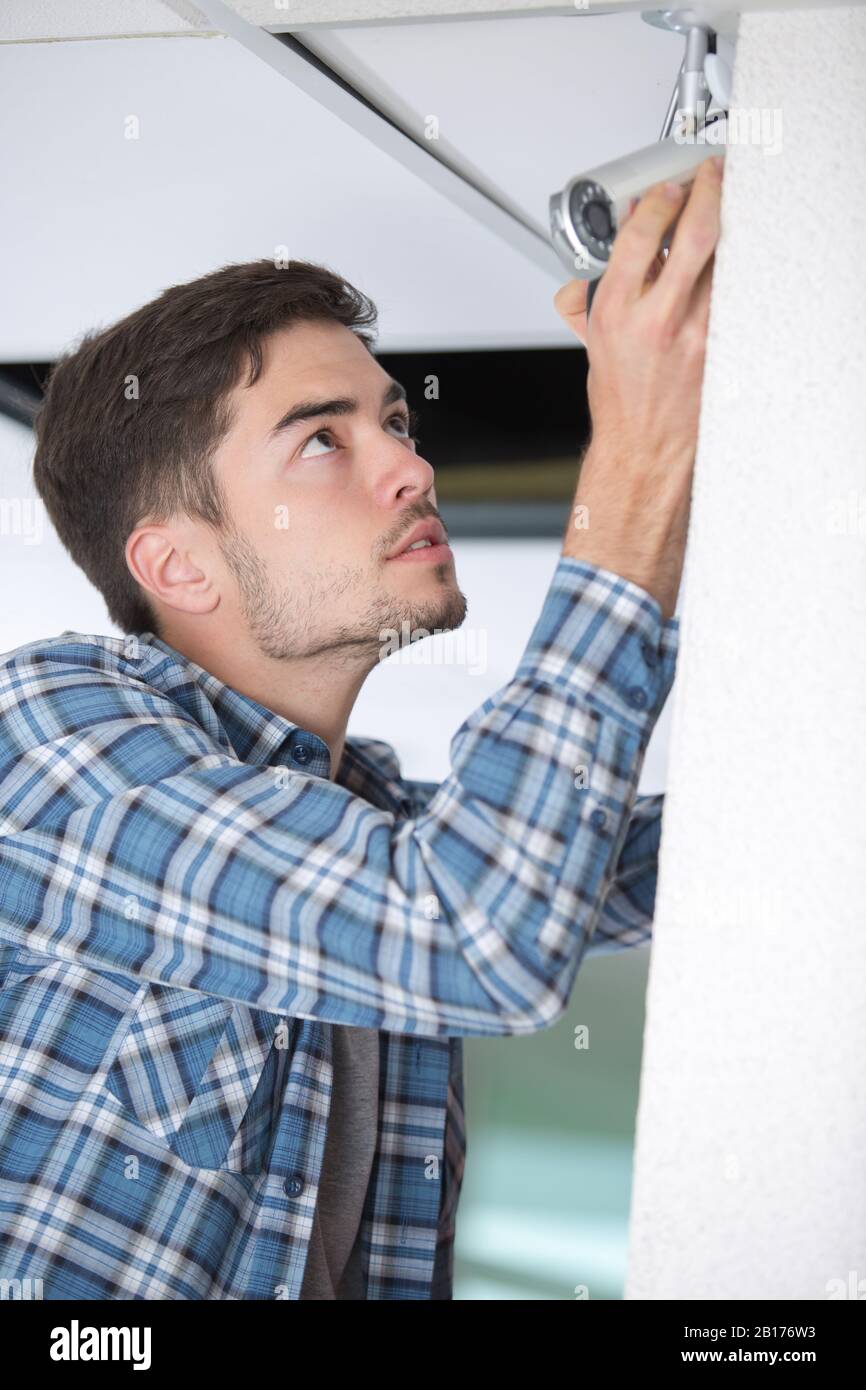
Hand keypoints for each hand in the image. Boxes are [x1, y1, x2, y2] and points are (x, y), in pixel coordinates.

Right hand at [558, 157, 724, 618]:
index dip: (658, 200)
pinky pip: (736, 293)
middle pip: (697, 235)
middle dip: (709, 192)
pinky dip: (737, 269)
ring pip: (725, 260)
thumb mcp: (591, 343)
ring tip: (728, 207)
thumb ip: (588, 299)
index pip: (640, 235)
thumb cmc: (621, 402)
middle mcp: (658, 320)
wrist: (645, 450)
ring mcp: (697, 334)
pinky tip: (736, 258)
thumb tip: (588, 270)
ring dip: (729, 226)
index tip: (667, 187)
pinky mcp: (723, 347)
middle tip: (712, 174)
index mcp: (616, 312)